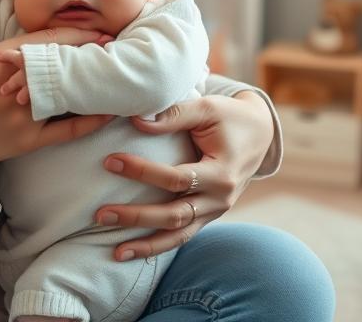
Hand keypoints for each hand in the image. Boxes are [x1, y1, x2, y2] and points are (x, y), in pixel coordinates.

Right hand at [0, 20, 113, 194]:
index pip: (45, 42)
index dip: (76, 35)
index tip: (98, 31)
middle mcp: (12, 85)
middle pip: (61, 64)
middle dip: (90, 56)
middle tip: (115, 50)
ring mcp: (21, 114)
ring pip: (67, 95)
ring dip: (92, 84)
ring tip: (114, 75)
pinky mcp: (27, 140)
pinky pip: (66, 130)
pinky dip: (90, 122)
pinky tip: (109, 113)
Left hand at [93, 93, 273, 261]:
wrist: (260, 135)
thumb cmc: (230, 117)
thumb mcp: (206, 109)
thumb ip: (174, 115)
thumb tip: (136, 120)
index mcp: (222, 173)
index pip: (176, 179)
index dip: (142, 172)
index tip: (111, 161)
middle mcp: (221, 199)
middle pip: (174, 215)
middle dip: (136, 217)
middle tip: (101, 214)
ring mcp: (215, 212)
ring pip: (178, 236)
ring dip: (146, 245)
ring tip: (115, 252)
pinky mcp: (208, 216)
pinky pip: (182, 236)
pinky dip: (158, 245)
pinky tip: (132, 251)